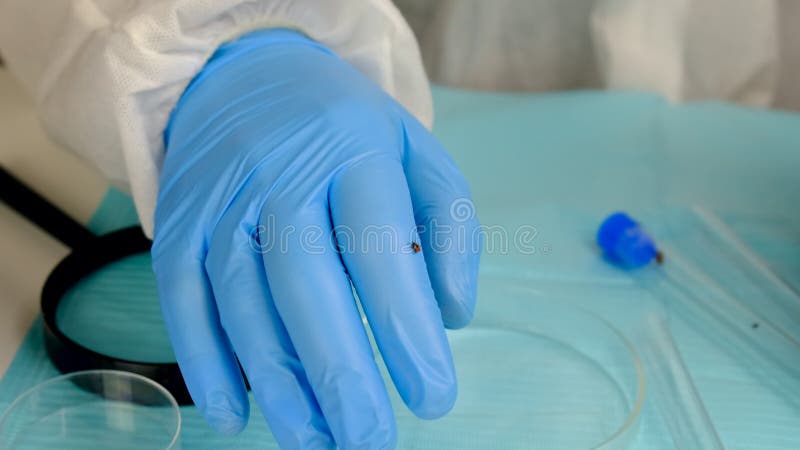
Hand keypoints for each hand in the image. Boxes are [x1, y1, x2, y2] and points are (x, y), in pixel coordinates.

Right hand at [152, 29, 479, 448]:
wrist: (246, 76)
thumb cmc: (346, 130)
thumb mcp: (415, 153)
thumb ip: (448, 227)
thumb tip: (453, 315)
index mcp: (352, 151)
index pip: (381, 247)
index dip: (406, 328)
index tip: (434, 396)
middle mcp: (280, 174)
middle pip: (306, 283)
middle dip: (339, 374)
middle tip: (371, 441)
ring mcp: (220, 201)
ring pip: (243, 303)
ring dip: (278, 384)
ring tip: (316, 443)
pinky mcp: (176, 226)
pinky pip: (183, 301)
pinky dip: (206, 364)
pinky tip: (237, 415)